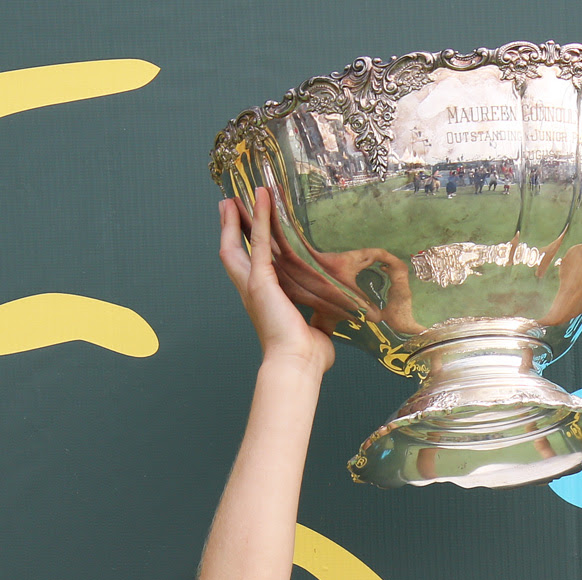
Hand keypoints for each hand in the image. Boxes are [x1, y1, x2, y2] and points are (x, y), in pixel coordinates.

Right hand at [219, 187, 334, 371]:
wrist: (298, 364)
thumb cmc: (307, 356)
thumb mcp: (317, 329)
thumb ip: (320, 317)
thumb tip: (332, 313)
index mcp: (265, 302)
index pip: (250, 269)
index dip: (244, 248)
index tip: (244, 230)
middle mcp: (253, 291)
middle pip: (233, 251)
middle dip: (230, 227)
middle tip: (229, 204)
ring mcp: (254, 284)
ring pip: (239, 242)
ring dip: (240, 216)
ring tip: (240, 192)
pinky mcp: (261, 280)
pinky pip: (258, 241)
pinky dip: (259, 217)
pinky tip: (262, 197)